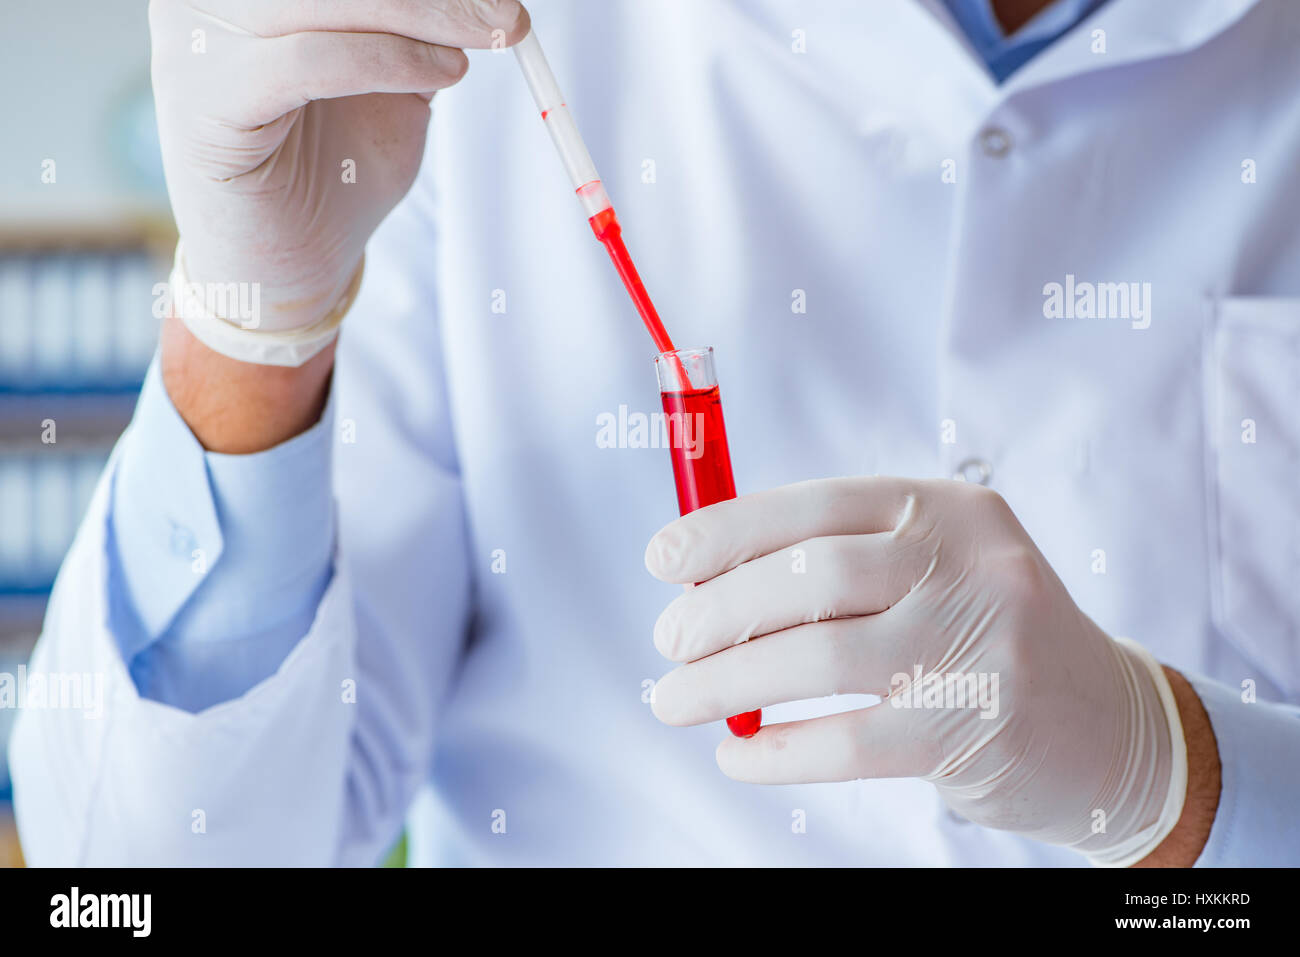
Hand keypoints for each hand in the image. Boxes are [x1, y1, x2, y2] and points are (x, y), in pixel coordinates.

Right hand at [150, 0, 529, 331]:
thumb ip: (418, 21)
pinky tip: (443, 74)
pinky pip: (308, 59)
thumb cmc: (332, 170)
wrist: (290, 262)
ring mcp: (195, 37)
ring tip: (478, 47)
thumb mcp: (392, 76)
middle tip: (507, 17)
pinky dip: (388, 60)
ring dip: (421, 15)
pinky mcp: (205, 97)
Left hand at [646, 477, 1186, 864]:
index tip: (663, 560)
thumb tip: (705, 577)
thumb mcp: (933, 567)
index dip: (726, 531)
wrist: (1110, 725)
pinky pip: (848, 741)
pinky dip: (778, 750)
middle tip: (669, 643)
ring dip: (726, 682)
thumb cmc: (984, 635)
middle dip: (717, 612)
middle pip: (811, 578)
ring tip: (675, 699)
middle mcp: (968, 564)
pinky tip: (738, 754)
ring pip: (819, 657)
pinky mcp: (975, 729)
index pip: (814, 506)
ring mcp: (979, 646)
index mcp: (945, 509)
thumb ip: (838, 560)